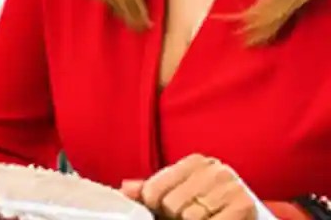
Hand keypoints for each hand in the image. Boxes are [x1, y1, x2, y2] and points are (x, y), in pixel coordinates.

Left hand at [121, 155, 266, 219]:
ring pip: (191, 217)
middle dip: (175, 217)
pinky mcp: (245, 205)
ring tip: (204, 218)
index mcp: (194, 162)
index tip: (163, 210)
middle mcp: (214, 169)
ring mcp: (231, 186)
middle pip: (172, 205)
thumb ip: (151, 190)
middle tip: (187, 217)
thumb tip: (125, 188)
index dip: (154, 207)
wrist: (251, 218)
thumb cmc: (209, 206)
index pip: (154, 190)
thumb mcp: (179, 193)